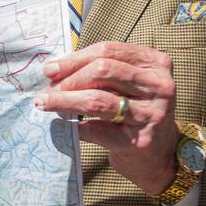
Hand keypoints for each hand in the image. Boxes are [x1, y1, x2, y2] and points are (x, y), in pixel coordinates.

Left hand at [36, 41, 180, 195]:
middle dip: (69, 79)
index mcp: (156, 63)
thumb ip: (102, 71)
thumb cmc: (136, 112)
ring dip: (65, 101)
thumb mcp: (129, 84)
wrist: (160, 155)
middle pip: (102, 71)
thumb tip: (54, 69)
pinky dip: (77, 127)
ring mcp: (152, 114)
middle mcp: (159, 86)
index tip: (50, 69)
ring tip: (45, 103)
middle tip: (48, 89)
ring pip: (97, 100)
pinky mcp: (140, 140)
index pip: (109, 51)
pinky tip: (66, 126)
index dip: (75, 58)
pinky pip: (98, 130)